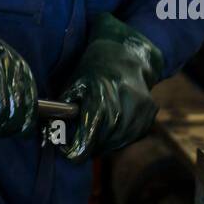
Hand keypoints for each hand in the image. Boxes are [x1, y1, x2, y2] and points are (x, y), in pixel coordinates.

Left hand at [60, 14, 163, 160]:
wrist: (125, 53)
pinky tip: (112, 127)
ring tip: (95, 135)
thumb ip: (64, 112)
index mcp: (101, 97)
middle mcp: (124, 103)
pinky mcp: (150, 111)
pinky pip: (133, 136)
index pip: (88, 140)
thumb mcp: (73, 86)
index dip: (74, 151)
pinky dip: (120, 137)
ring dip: (105, 144)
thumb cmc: (93, 69)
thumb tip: (53, 135)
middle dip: (89, 147)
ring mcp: (141, 108)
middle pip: (104, 142)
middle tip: (79, 144)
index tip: (66, 149)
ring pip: (120, 141)